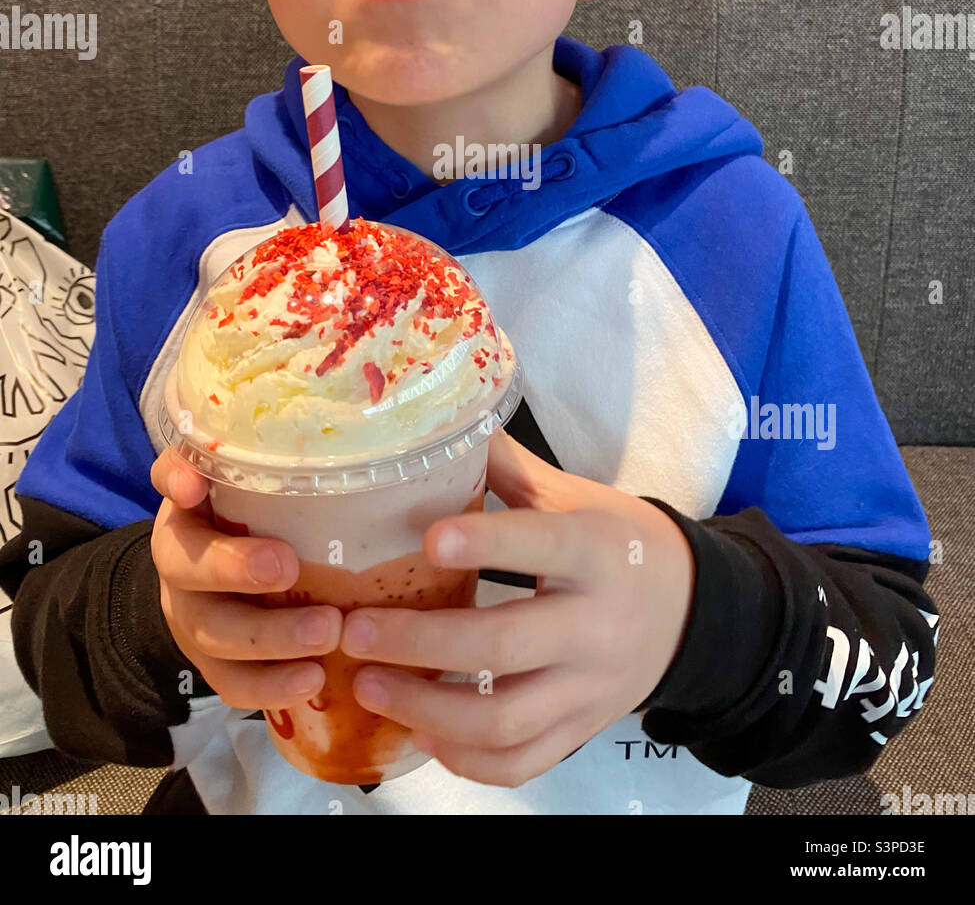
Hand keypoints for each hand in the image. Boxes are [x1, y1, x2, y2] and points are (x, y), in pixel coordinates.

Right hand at [149, 449, 340, 708]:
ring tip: (327, 633)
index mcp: (189, 512)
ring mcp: (196, 624)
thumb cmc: (257, 524)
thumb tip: (239, 459)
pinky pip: (234, 685)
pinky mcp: (217, 668)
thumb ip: (248, 459)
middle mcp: (182, 571)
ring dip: (272, 639)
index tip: (197, 487)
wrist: (233, 586)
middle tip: (290, 567)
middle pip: (194, 574)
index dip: (177, 483)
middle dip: (238, 572)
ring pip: (219, 638)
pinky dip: (273, 688)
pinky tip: (314, 680)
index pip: (170, 485)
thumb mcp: (251, 486)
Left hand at [341, 429, 695, 787]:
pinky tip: (421, 732)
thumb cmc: (620, 541)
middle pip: (504, 647)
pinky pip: (521, 764)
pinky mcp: (583, 730)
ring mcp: (589, 688)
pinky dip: (465, 760)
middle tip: (356, 631)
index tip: (428, 540)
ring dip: (426, 710)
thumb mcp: (575, 496)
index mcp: (595, 551)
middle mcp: (595, 625)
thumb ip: (507, 470)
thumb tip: (437, 426)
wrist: (692, 610)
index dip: (487, 546)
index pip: (542, 546)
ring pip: (504, 720)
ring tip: (368, 686)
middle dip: (421, 644)